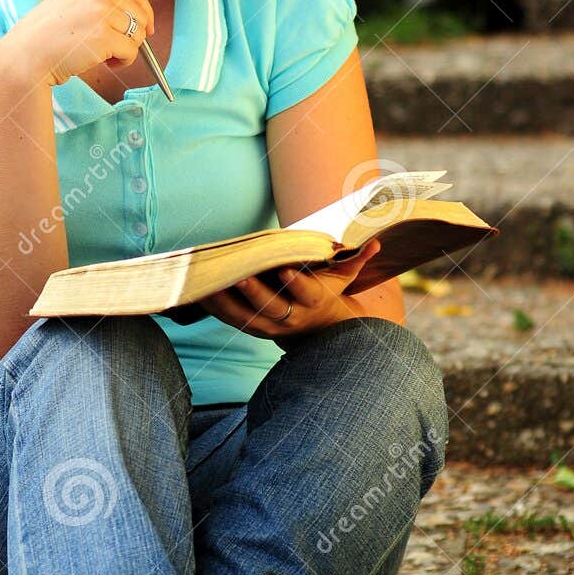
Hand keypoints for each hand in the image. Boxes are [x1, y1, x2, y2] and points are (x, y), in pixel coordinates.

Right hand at [0, 0, 154, 89]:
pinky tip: (105, 64)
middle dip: (137, 34)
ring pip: (137, 34)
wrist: (26, 56)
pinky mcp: (104, 37)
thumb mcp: (70, 5)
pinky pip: (131, 51)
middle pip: (139, 12)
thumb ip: (98, 4)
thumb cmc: (45, 38)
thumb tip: (135, 19)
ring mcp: (102, 13)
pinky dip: (124, 62)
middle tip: (123, 49)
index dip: (144, 10)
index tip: (147, 27)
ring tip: (107, 57)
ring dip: (128, 49)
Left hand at [195, 240, 382, 338]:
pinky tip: (197, 292)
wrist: (315, 332)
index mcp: (313, 302)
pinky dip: (213, 306)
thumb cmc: (328, 294)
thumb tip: (376, 242)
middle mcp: (290, 317)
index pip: (307, 293)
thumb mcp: (344, 280)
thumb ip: (355, 261)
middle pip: (271, 307)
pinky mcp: (250, 326)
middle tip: (239, 275)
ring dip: (225, 301)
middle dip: (255, 292)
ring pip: (244, 316)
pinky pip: (228, 318)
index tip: (285, 269)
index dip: (296, 283)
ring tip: (208, 283)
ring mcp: (268, 326)